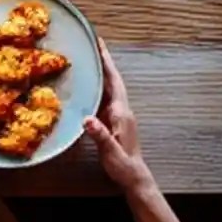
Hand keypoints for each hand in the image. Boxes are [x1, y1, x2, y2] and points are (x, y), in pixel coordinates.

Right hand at [83, 39, 153, 193]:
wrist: (134, 177)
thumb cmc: (123, 165)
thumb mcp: (111, 151)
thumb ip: (100, 135)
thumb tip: (87, 118)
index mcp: (121, 112)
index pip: (114, 81)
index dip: (107, 62)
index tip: (100, 44)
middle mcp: (121, 109)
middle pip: (111, 80)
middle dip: (103, 61)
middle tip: (92, 44)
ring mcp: (118, 114)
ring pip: (108, 87)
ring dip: (100, 72)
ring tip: (88, 58)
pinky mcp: (113, 121)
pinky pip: (104, 97)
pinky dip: (97, 86)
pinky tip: (87, 85)